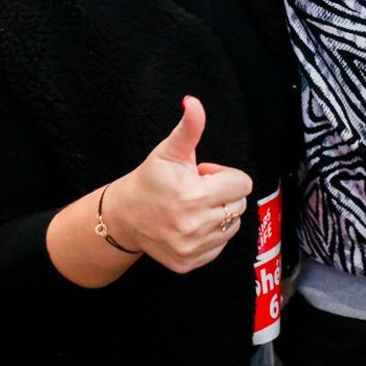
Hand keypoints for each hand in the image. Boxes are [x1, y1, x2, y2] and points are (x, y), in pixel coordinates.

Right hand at [105, 97, 253, 273]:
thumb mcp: (169, 152)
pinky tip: (190, 225)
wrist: (122, 217)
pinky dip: (211, 236)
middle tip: (196, 191)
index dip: (224, 176)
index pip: (242, 184)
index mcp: (194, 195)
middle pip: (239, 205)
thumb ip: (189, 128)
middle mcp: (195, 225)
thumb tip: (193, 103)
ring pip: (232, 226)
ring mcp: (191, 247)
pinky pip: (219, 246)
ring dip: (219, 215)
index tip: (203, 176)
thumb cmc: (149, 181)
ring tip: (193, 208)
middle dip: (222, 194)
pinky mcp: (188, 263)